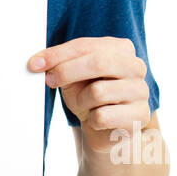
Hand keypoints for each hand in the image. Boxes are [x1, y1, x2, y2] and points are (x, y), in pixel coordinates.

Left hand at [28, 36, 148, 153]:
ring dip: (82, 102)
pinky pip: (103, 116)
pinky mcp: (140, 115)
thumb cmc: (88, 96)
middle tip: (50, 81)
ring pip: (99, 92)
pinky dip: (92, 120)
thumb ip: (59, 63)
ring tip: (85, 105)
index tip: (35, 64)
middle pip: (99, 63)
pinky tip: (98, 119)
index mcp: (121, 49)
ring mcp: (141, 91)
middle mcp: (136, 66)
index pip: (86, 46)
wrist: (105, 129)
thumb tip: (36, 62)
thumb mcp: (72, 75)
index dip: (58, 54)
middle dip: (67, 71)